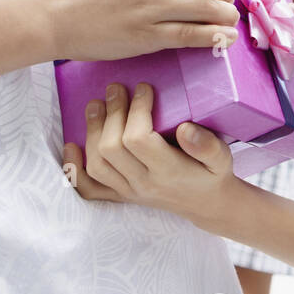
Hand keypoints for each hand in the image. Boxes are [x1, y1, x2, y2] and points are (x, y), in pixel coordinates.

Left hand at [62, 82, 235, 225]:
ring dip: (92, 132)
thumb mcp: (222, 158)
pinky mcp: (120, 195)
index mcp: (169, 172)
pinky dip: (74, 169)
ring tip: (96, 105)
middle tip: (115, 88)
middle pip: (112, 149)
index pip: (139, 139)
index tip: (143, 88)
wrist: (207, 205)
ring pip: (97, 164)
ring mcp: (129, 192)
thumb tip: (184, 128)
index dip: (136, 110)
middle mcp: (144, 184)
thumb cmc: (213, 174)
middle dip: (111, 114)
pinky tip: (70, 146)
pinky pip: (89, 188)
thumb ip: (206, 145)